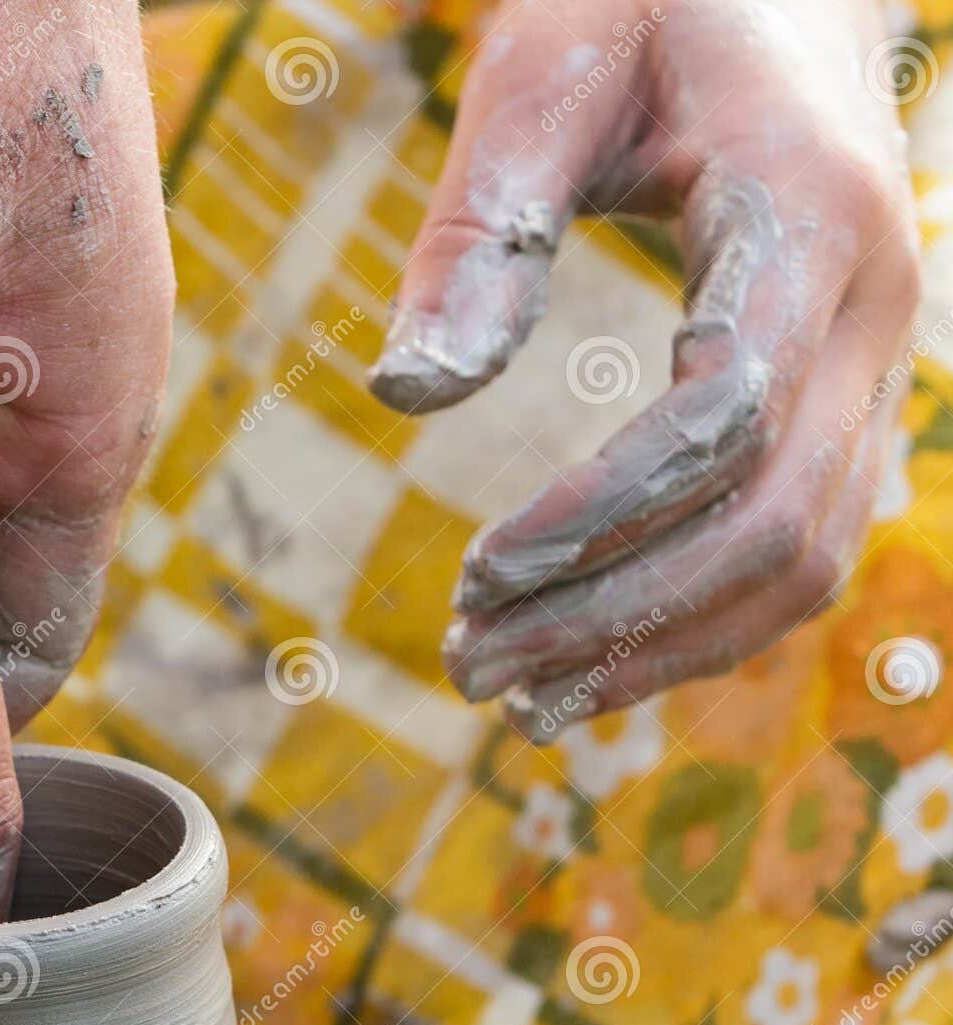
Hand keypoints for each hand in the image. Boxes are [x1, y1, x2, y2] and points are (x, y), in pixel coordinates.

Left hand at [368, 0, 919, 739]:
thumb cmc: (653, 3)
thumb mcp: (547, 70)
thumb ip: (481, 227)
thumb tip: (406, 396)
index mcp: (809, 217)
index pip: (723, 419)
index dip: (598, 518)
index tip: (477, 573)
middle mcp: (875, 310)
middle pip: (768, 524)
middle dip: (615, 615)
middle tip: (473, 666)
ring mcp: (878, 367)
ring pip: (800, 562)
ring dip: (658, 647)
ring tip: (521, 695)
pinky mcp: (847, 406)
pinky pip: (798, 549)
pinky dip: (700, 624)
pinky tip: (595, 661)